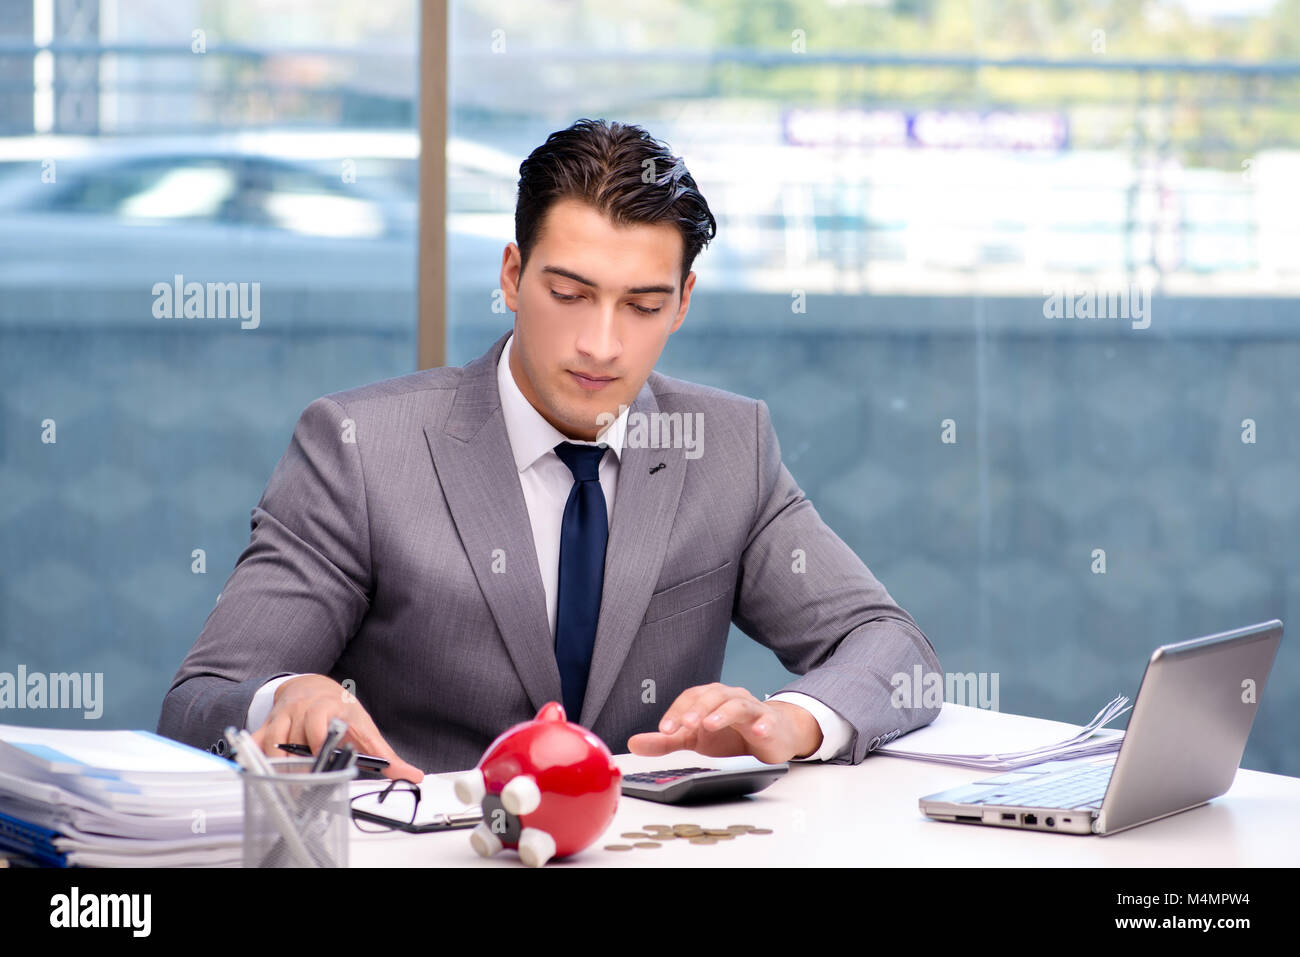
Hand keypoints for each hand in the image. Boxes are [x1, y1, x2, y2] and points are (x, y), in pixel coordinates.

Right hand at [249, 674, 422, 782]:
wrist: (311, 686)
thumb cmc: (340, 710)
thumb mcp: (365, 728)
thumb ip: (385, 756)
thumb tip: (414, 775)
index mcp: (327, 708)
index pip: (319, 725)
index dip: (320, 745)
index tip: (325, 766)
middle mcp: (301, 710)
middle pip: (295, 740)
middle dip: (300, 765)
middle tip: (307, 787)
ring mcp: (281, 717)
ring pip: (273, 745)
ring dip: (279, 768)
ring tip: (290, 788)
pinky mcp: (266, 726)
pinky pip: (256, 743)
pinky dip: (255, 758)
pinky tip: (263, 774)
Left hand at [626, 683, 822, 764]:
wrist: (770, 736)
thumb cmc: (731, 735)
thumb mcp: (695, 739)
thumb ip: (666, 741)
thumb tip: (634, 743)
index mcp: (709, 699)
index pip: (690, 698)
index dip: (677, 712)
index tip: (665, 730)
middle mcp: (729, 698)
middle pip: (712, 695)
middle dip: (698, 709)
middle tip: (686, 725)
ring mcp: (751, 708)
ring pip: (737, 704)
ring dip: (723, 713)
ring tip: (710, 724)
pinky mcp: (770, 723)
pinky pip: (767, 720)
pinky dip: (762, 724)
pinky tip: (757, 731)